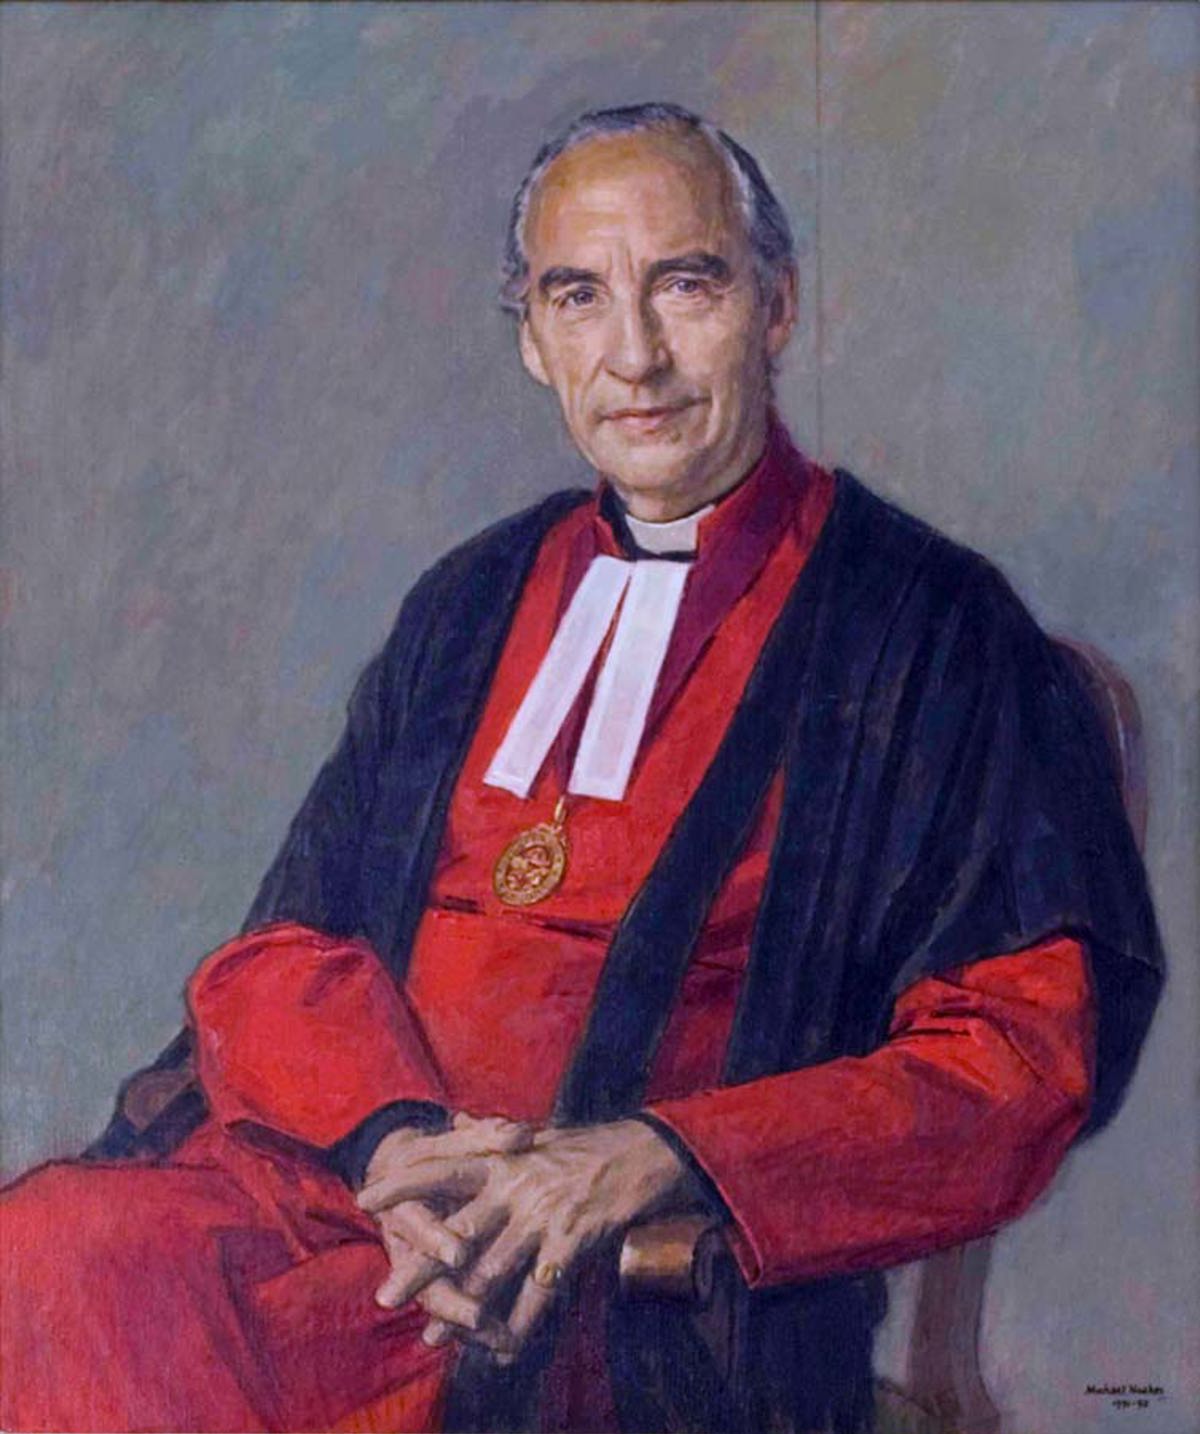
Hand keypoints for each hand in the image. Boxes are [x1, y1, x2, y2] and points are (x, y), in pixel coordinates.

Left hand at [360, 1118, 686, 1356]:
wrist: (645, 1153)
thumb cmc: (588, 1145)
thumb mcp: (537, 1134)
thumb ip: (494, 1136)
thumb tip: (456, 1121)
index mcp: (503, 1158)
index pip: (442, 1167)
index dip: (403, 1183)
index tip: (365, 1198)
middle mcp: (516, 1185)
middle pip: (456, 1233)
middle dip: (419, 1269)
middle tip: (385, 1296)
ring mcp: (543, 1214)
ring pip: (492, 1271)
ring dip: (462, 1311)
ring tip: (434, 1337)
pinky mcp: (571, 1241)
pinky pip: (538, 1292)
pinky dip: (520, 1325)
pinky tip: (505, 1349)